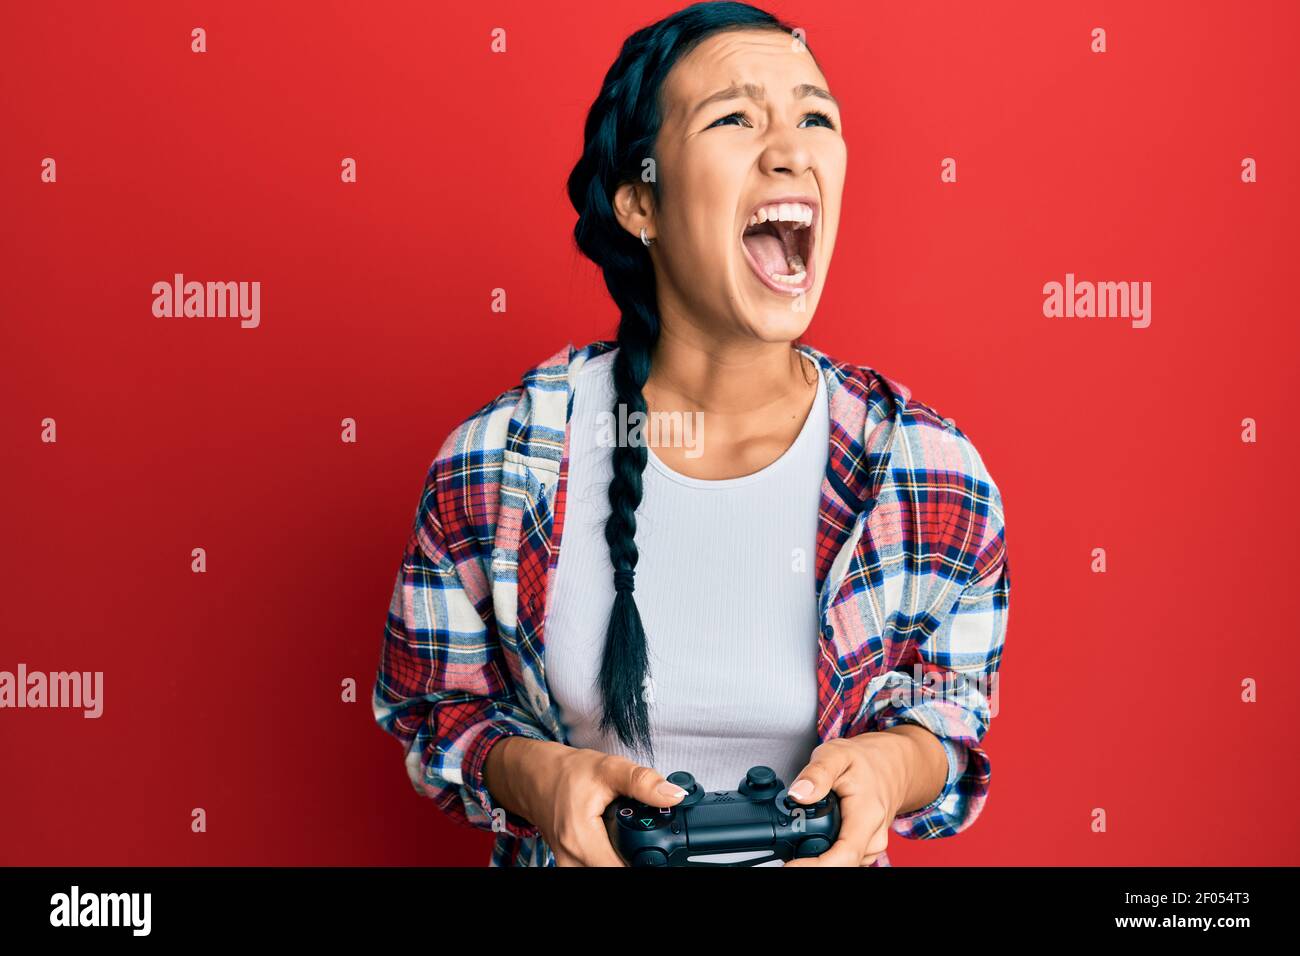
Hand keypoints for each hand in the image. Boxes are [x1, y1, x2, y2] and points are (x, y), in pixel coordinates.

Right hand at [490, 738, 687, 866]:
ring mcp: (568, 867)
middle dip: (635, 860)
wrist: (534, 776)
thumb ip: (642, 782)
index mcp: (580, 839)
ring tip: (631, 841)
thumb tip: (673, 795)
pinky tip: (617, 844)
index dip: (644, 861)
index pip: (621, 869)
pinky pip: (595, 870)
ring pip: (605, 873)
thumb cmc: (566, 772)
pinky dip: (610, 859)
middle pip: (614, 873)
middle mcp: (571, 860)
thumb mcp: (607, 767)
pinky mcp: (570, 867)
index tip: (657, 847)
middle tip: (647, 842)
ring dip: (621, 860)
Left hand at [781, 733, 914, 866]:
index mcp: (867, 815)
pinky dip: (826, 850)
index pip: (844, 855)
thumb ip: (817, 773)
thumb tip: (798, 794)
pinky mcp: (865, 849)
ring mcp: (871, 846)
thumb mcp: (836, 754)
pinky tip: (818, 832)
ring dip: (818, 853)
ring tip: (804, 828)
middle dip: (809, 858)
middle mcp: (873, 837)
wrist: (889, 766)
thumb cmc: (864, 761)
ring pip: (840, 861)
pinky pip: (843, 858)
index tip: (791, 865)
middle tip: (788, 837)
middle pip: (839, 862)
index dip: (815, 866)